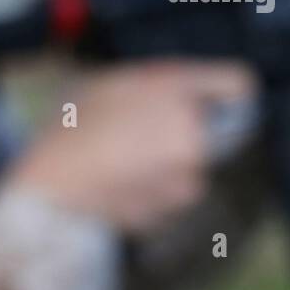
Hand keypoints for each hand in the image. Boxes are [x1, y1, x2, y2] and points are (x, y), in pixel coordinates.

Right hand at [8, 60, 255, 231]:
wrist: (51, 187)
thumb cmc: (71, 127)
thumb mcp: (110, 82)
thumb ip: (159, 83)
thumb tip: (185, 91)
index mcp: (178, 88)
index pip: (239, 83)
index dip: (227, 92)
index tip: (216, 101)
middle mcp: (195, 131)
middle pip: (216, 130)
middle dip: (190, 132)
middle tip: (144, 132)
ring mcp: (188, 175)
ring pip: (194, 166)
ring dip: (172, 164)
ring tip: (124, 160)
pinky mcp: (176, 207)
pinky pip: (174, 193)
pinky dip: (157, 190)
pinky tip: (122, 184)